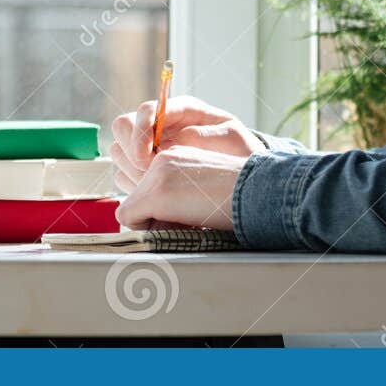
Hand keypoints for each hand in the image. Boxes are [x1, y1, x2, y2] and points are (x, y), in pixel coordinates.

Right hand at [109, 94, 263, 191]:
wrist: (244, 174)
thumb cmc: (239, 151)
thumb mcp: (231, 139)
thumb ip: (202, 137)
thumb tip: (168, 145)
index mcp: (179, 110)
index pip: (146, 111)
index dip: (140, 132)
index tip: (146, 158)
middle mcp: (159, 125)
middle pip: (123, 127)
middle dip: (131, 152)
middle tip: (149, 173)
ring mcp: (149, 146)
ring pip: (119, 152)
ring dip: (131, 170)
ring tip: (156, 185)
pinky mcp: (146, 169)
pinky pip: (123, 174)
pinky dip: (134, 186)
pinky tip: (157, 195)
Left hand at [115, 145, 245, 231]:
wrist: (257, 192)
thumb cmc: (238, 197)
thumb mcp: (200, 186)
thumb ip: (176, 192)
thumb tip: (151, 218)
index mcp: (172, 155)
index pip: (143, 185)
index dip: (156, 207)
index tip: (182, 212)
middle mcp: (160, 158)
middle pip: (133, 196)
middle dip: (150, 215)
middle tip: (184, 219)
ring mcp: (156, 174)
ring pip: (130, 208)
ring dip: (150, 222)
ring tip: (184, 220)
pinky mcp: (157, 193)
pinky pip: (128, 218)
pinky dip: (146, 230)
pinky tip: (177, 224)